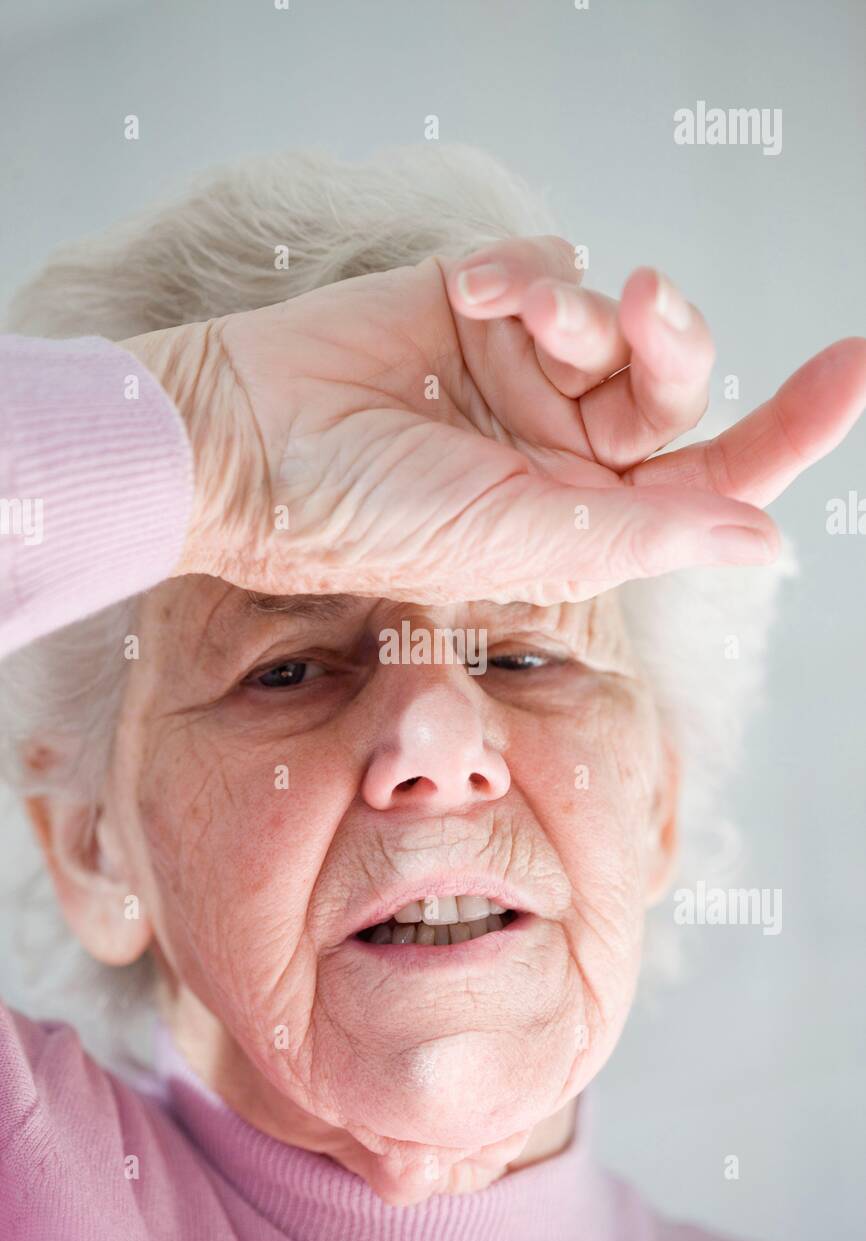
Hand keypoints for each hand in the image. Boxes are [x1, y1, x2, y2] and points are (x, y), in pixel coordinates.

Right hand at [124, 236, 865, 604]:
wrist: (247, 441)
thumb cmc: (369, 515)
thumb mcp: (527, 538)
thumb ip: (653, 532)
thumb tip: (765, 539)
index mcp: (582, 517)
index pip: (708, 478)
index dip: (786, 430)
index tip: (852, 369)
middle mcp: (560, 448)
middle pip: (675, 385)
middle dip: (677, 344)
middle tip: (648, 310)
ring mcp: (521, 377)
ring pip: (616, 321)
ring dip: (583, 311)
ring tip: (516, 315)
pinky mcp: (478, 307)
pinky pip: (549, 272)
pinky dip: (524, 277)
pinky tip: (472, 296)